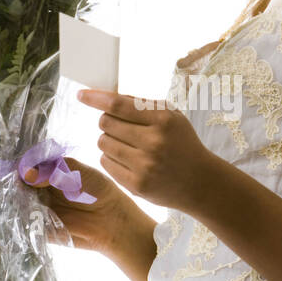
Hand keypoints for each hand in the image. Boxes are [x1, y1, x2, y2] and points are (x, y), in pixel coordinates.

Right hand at [0, 152, 129, 258]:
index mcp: (39, 168)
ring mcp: (26, 209)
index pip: (10, 158)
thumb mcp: (76, 173)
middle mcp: (28, 187)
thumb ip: (51, 171)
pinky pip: (4, 233)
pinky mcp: (28, 230)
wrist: (111, 221)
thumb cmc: (96, 189)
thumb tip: (24, 172)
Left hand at [77, 88, 213, 209]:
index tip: (81, 95)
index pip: (118, 105)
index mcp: (163, 120)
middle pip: (106, 123)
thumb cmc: (182, 144)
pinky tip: (127, 160)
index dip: (96, 98)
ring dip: (108, 140)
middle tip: (121, 128)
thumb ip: (141, 105)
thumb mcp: (171, 117)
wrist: (200, 183)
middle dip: (108, 122)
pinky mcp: (136, 185)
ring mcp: (144, 165)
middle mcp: (153, 142)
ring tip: (127, 145)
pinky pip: (105, 163)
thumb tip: (106, 96)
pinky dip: (110, 158)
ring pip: (102, 143)